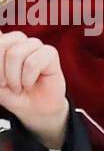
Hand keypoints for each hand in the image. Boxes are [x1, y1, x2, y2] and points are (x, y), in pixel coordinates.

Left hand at [0, 32, 69, 150]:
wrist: (34, 109)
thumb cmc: (13, 95)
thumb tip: (0, 40)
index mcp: (5, 46)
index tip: (0, 81)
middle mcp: (20, 43)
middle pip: (3, 43)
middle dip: (0, 69)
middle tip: (4, 84)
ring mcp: (36, 46)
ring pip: (16, 53)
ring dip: (14, 77)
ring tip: (18, 86)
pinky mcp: (50, 54)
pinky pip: (32, 63)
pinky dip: (27, 79)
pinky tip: (30, 83)